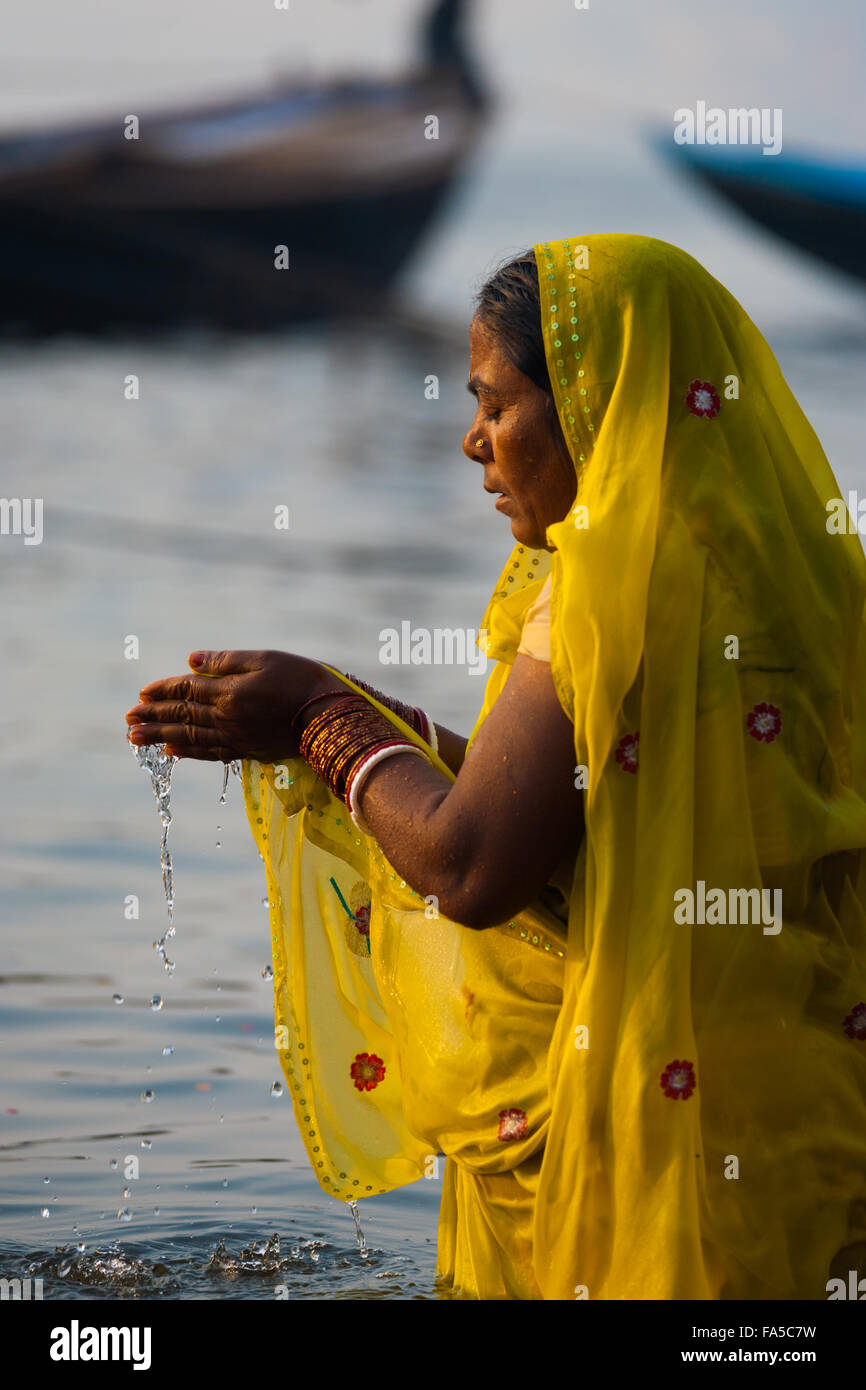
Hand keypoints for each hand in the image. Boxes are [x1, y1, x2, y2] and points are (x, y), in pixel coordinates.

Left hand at [125, 649, 331, 762]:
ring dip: (160, 737)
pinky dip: (188, 752)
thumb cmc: (300, 680)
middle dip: (152, 717)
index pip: (187, 690)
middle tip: (127, 719)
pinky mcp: (247, 750)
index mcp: (228, 693)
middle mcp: (226, 718)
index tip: (141, 693)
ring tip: (135, 740)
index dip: (163, 691)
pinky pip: (210, 752)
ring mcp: (235, 737)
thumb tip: (190, 662)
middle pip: (181, 716)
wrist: (330, 717)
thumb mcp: (264, 659)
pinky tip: (173, 752)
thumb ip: (226, 662)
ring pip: (189, 738)